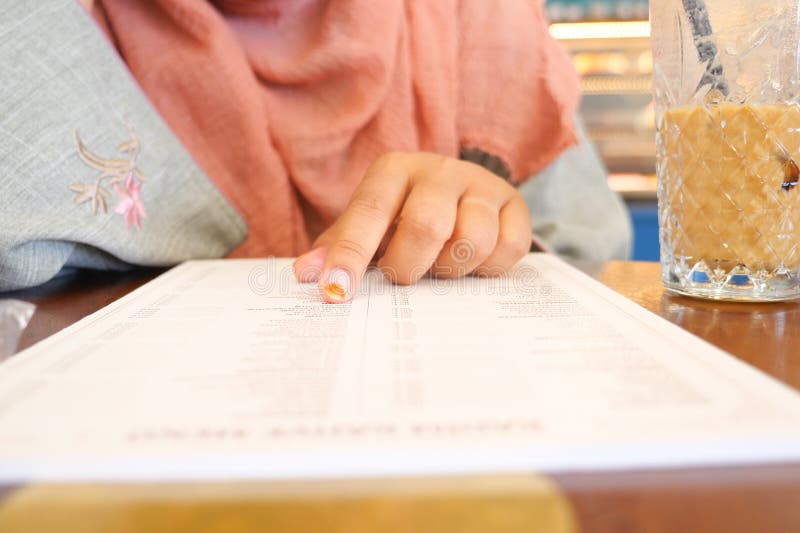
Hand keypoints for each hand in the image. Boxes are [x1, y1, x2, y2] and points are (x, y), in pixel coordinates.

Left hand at [293, 152, 532, 302]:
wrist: (459, 193)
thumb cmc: (402, 216)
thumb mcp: (368, 226)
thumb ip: (338, 246)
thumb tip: (306, 274)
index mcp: (394, 171)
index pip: (369, 212)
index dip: (351, 254)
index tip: (336, 292)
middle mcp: (439, 170)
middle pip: (426, 226)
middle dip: (409, 266)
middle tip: (403, 277)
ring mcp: (481, 185)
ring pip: (472, 239)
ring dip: (451, 269)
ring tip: (440, 267)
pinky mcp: (516, 204)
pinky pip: (509, 248)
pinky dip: (488, 269)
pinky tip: (473, 264)